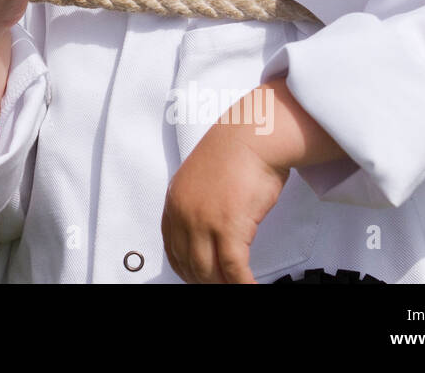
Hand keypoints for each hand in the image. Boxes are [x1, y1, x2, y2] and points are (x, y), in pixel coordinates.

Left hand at [161, 122, 289, 283]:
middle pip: (190, 264)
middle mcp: (184, 214)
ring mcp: (204, 222)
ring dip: (224, 284)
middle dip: (206, 281)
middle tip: (221, 285)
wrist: (252, 138)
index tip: (197, 278)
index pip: (172, 250)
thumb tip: (206, 230)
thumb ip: (197, 205)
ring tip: (237, 286)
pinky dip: (243, 284)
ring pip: (209, 272)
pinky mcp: (228, 228)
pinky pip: (234, 270)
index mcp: (175, 202)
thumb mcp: (201, 180)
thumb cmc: (235, 154)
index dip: (186, 270)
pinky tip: (250, 287)